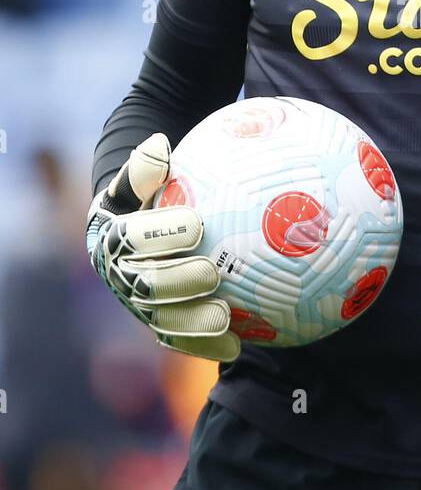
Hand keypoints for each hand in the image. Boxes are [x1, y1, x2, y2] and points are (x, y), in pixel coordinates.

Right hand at [85, 133, 239, 361]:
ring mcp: (138, 305)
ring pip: (161, 319)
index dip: (161, 231)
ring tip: (226, 318)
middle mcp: (120, 276)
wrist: (137, 230)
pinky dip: (206, 345)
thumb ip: (148, 167)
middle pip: (145, 284)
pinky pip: (180, 339)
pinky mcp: (158, 324)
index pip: (131, 236)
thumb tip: (159, 144)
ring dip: (194, 322)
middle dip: (178, 281)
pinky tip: (238, 344)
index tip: (197, 223)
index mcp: (112, 238)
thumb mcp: (144, 177)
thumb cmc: (149, 194)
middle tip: (212, 273)